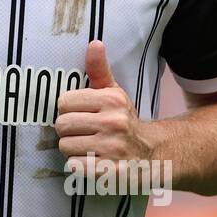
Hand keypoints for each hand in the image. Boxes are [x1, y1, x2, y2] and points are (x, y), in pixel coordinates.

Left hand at [55, 40, 154, 179]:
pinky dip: (79, 166)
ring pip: (65, 147)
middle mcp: (113, 123)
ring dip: (72, 150)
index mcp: (111, 100)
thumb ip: (99, 70)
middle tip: (84, 134)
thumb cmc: (124, 121)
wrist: (154, 155)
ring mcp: (114, 149)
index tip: (81, 115)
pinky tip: (92, 162)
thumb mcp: (114, 94)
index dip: (68, 110)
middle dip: (68, 132)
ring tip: (88, 148)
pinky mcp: (112, 172)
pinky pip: (75, 167)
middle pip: (61, 125)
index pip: (63, 102)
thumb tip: (94, 43)